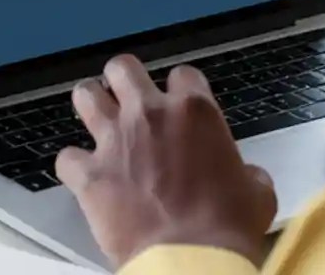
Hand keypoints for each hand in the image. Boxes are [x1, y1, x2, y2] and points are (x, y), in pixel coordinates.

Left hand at [56, 55, 276, 268]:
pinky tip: (85, 175)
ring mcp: (114, 141)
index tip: (181, 107)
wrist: (189, 260)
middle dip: (124, 81)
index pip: (182, 76)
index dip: (181, 91)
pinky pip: (66, 157)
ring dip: (92, 106)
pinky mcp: (89, 174)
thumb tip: (244, 178)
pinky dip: (74, 165)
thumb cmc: (227, 226)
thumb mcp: (257, 192)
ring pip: (86, 96)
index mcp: (195, 111)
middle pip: (123, 68)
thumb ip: (245, 171)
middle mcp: (149, 114)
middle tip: (130, 100)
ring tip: (99, 120)